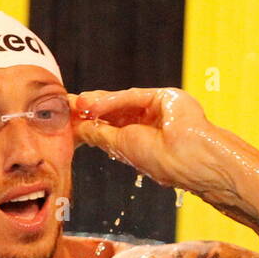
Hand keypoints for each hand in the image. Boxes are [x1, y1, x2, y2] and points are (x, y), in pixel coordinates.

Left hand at [73, 87, 225, 190]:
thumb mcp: (123, 147)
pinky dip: (114, 100)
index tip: (68, 119)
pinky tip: (95, 104)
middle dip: (90, 109)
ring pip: (123, 102)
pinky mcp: (165, 97)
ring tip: (76, 106)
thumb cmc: (163, 161)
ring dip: (98, 104)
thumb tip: (79, 127)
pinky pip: (135, 96)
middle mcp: (150, 124)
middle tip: (66, 105)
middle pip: (116, 111)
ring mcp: (158, 110)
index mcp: (142, 140)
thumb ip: (101, 134)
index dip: (90, 122)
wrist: (192, 159)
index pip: (112, 127)